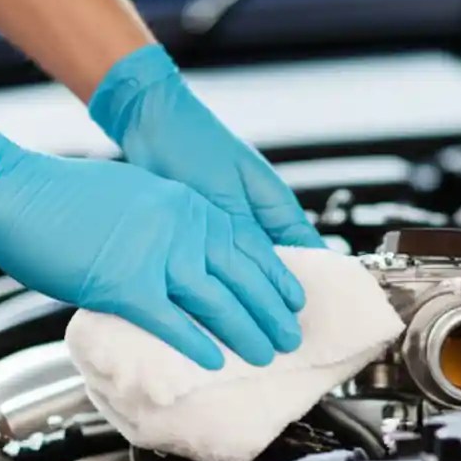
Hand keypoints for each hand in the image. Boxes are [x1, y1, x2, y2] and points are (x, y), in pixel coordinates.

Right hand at [0, 122, 304, 369]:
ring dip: (246, 331)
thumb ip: (167, 222)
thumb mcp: (134, 194)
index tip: (290, 297)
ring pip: (217, 301)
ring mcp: (155, 254)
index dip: (272, 274)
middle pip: (241, 274)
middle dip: (270, 309)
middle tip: (290, 334)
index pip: (244, 243)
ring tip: (267, 353)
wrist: (15, 190)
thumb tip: (186, 253)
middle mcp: (180, 225)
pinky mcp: (125, 283)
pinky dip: (197, 344)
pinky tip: (215, 360)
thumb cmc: (62, 193)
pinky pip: (172, 321)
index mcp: (183, 203)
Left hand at [87, 45, 324, 307]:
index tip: (311, 318)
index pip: (307, 252)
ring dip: (252, 298)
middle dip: (281, 303)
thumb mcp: (224, 197)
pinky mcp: (204, 226)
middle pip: (281, 268)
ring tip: (255, 332)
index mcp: (275, 205)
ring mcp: (232, 221)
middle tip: (284, 340)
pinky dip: (223, 284)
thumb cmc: (192, 145)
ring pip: (252, 270)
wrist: (150, 119)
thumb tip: (273, 278)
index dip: (309, 287)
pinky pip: (222, 262)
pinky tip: (217, 308)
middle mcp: (257, 216)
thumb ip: (246, 237)